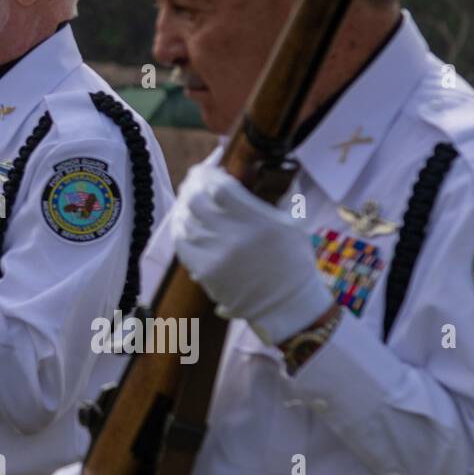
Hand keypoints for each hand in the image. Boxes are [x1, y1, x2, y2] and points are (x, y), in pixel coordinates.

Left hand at [171, 160, 333, 344]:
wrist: (288, 304)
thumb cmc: (292, 261)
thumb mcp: (291, 223)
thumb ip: (268, 198)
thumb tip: (250, 170)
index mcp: (258, 219)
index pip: (218, 187)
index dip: (207, 174)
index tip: (205, 171)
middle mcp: (234, 235)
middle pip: (196, 201)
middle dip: (191, 187)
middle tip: (192, 183)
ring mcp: (217, 255)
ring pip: (185, 221)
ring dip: (184, 208)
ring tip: (187, 202)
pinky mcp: (206, 272)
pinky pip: (182, 245)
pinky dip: (181, 231)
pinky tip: (184, 225)